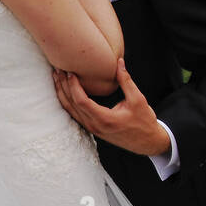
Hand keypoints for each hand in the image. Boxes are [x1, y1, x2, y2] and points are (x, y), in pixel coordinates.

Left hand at [53, 59, 172, 156]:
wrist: (149, 143)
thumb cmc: (145, 122)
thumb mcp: (138, 100)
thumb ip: (126, 81)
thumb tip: (119, 62)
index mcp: (105, 119)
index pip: (81, 101)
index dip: (73, 86)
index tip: (70, 72)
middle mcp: (95, 125)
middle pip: (71, 104)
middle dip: (63, 86)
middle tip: (58, 69)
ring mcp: (92, 128)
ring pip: (70, 110)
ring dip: (61, 93)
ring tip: (56, 77)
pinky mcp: (92, 128)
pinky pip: (74, 114)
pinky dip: (66, 101)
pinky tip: (63, 90)